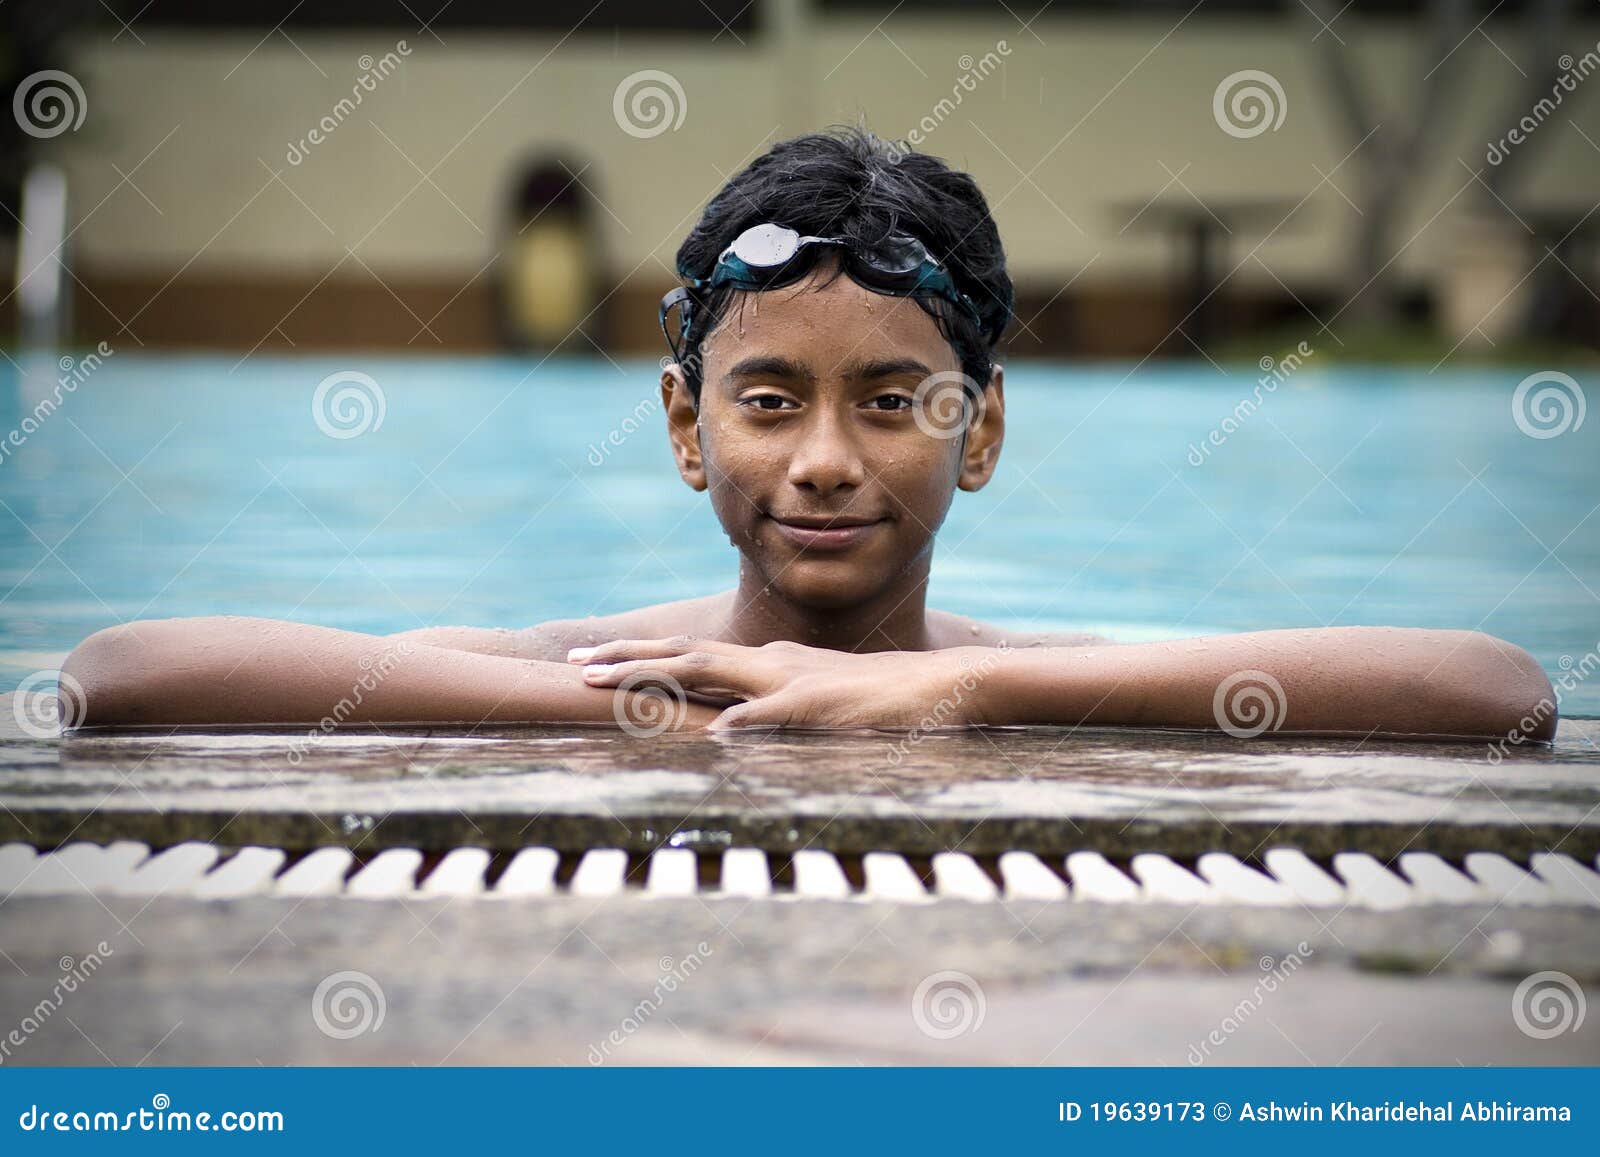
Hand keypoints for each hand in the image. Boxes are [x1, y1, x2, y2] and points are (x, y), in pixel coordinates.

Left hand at [568, 637, 998, 730]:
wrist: (943, 684)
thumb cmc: (878, 697)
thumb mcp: (811, 700)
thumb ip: (768, 703)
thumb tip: (724, 721)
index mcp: (764, 663)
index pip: (688, 655)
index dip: (638, 656)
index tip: (592, 662)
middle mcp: (768, 664)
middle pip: (684, 653)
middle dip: (626, 656)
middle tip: (576, 662)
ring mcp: (792, 683)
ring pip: (710, 669)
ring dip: (654, 672)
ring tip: (607, 679)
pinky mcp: (822, 706)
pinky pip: (776, 712)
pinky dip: (744, 718)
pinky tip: (715, 729)